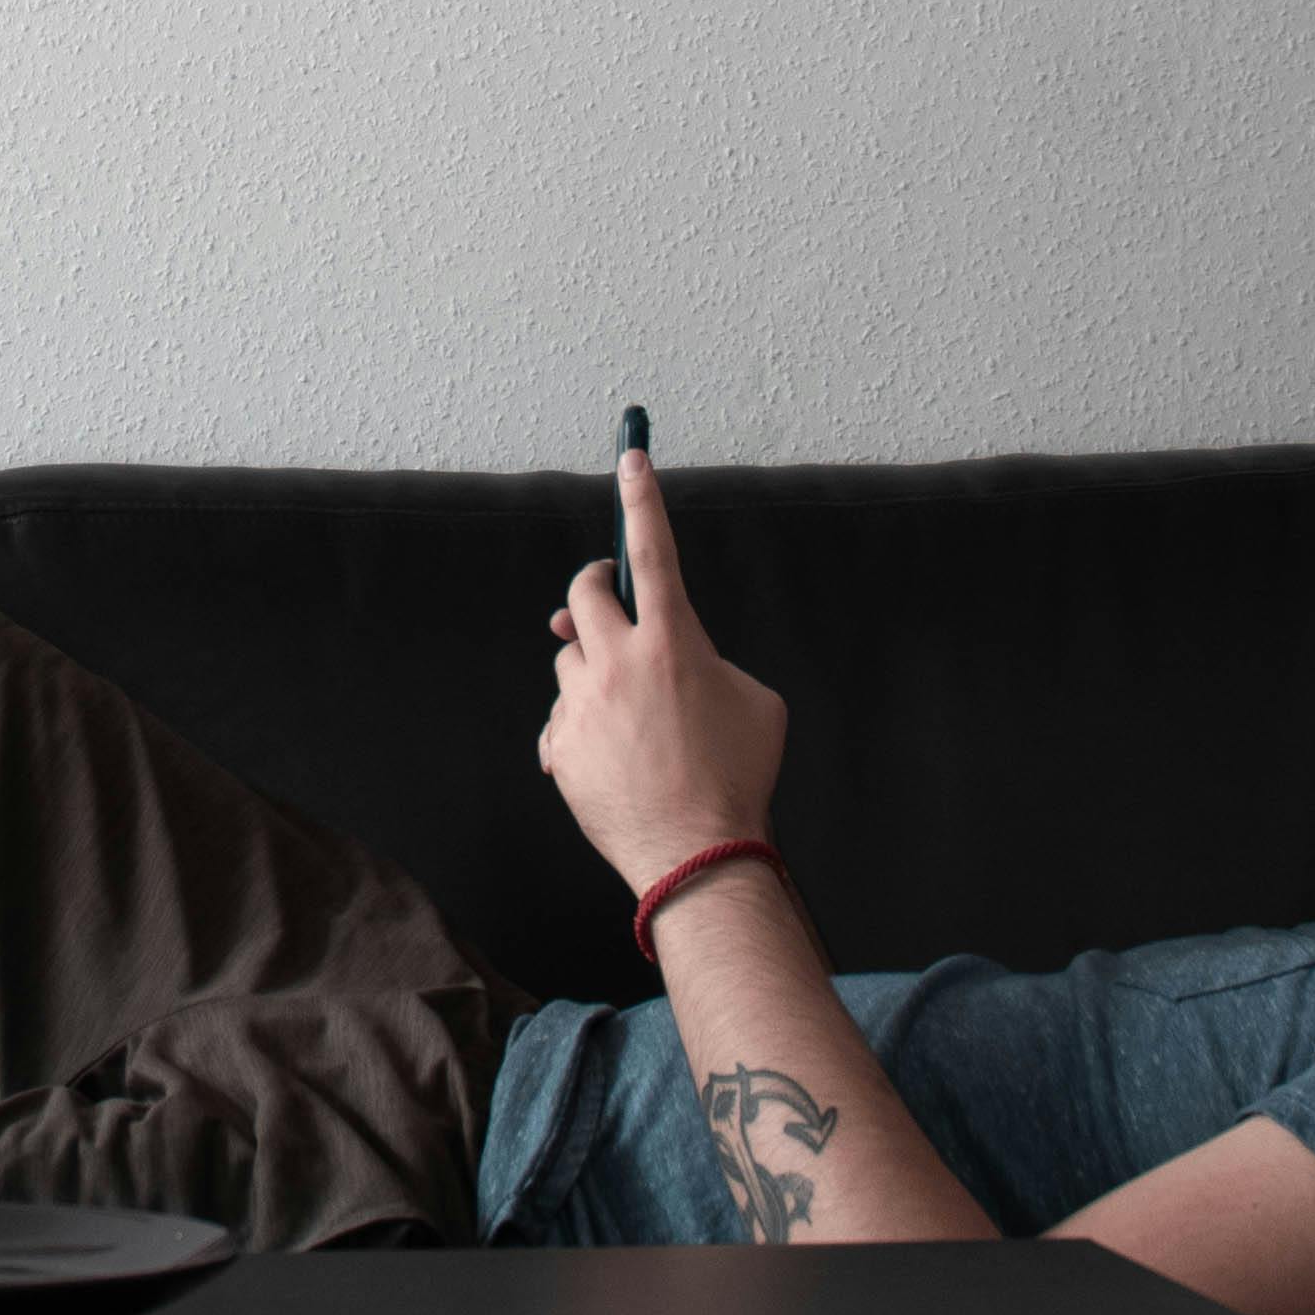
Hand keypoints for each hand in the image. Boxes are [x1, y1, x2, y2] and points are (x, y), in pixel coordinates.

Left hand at [538, 449, 787, 896]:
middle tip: (611, 601)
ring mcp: (583, 706)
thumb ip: (709, 658)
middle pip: (583, 594)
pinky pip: (563, 718)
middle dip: (596, 590)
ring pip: (571, 660)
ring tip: (632, 714)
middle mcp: (619, 663)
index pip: (653, 550)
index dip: (641, 498)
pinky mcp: (560, 747)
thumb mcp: (754, 700)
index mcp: (674, 642)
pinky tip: (617, 759)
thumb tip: (678, 657)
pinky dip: (584, 727)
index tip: (631, 458)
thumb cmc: (738, 777)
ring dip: (594, 670)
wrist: (698, 856)